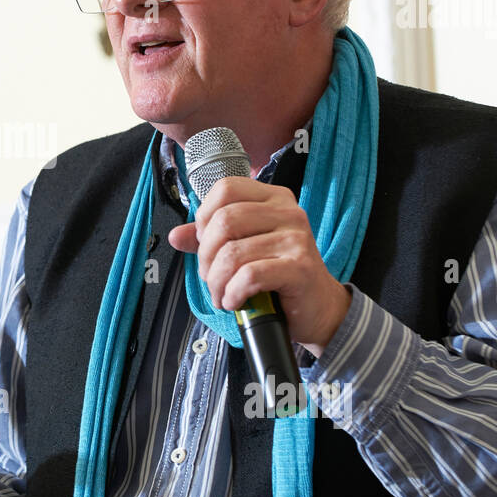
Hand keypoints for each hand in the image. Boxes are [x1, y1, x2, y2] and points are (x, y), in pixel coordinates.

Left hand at [166, 176, 350, 356]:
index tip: (206, 244)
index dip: (205, 217)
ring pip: (232, 253)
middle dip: (206, 256)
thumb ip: (211, 239)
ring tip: (222, 295)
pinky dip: (233, 293)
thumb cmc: (279, 276)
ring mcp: (297, 238)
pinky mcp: (300, 268)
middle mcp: (288, 212)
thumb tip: (177, 235)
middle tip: (211, 277)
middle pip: (224, 221)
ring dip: (217, 282)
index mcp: (272, 199)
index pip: (225, 188)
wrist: (318, 307)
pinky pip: (250, 276)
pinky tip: (235, 301)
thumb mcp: (245, 249)